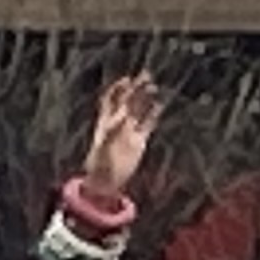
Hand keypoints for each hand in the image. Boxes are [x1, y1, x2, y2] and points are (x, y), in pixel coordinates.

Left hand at [82, 72, 161, 199]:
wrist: (106, 183)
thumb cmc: (98, 167)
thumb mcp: (102, 149)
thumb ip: (112, 133)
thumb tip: (123, 117)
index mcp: (105, 122)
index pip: (110, 99)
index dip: (117, 88)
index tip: (127, 79)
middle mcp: (117, 124)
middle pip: (126, 101)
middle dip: (135, 87)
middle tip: (146, 75)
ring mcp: (129, 132)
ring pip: (138, 109)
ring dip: (145, 97)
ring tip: (154, 87)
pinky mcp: (139, 141)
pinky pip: (148, 124)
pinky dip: (153, 114)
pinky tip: (160, 104)